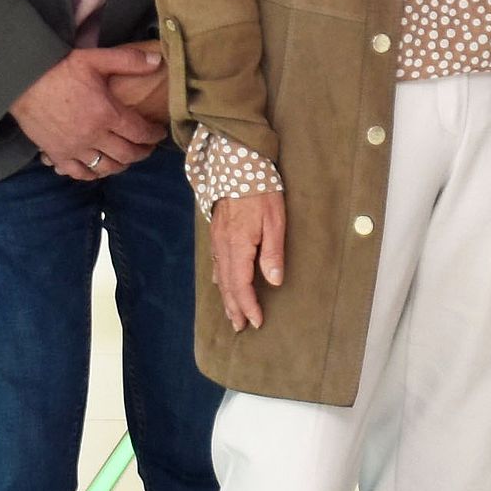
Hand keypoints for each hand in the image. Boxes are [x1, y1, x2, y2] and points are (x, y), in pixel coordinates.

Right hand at [16, 42, 169, 179]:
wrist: (22, 81)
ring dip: (121, 166)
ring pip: (106, 168)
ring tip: (126, 158)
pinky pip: (80, 173)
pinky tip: (98, 169)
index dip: (153, 136)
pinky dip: (92, 174)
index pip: (140, 133)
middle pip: (127, 155)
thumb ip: (129, 61)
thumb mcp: (96, 59)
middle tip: (147, 148)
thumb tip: (157, 60)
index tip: (158, 134)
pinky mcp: (58, 154)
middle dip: (142, 153)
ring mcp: (75, 148)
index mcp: (107, 114)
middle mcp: (94, 136)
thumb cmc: (59, 69)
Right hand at [209, 189, 285, 332]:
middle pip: (227, 285)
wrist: (237, 163)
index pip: (241, 285)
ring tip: (230, 313)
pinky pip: (214, 261)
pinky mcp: (216, 231)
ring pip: (218, 275)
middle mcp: (223, 246)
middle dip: (234, 308)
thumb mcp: (275, 220)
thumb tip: (273, 281)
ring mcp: (217, 238)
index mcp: (238, 246)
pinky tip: (219, 282)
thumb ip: (273, 252)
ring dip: (225, 296)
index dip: (248, 306)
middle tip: (240, 327)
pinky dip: (218, 278)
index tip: (256, 321)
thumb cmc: (261, 190)